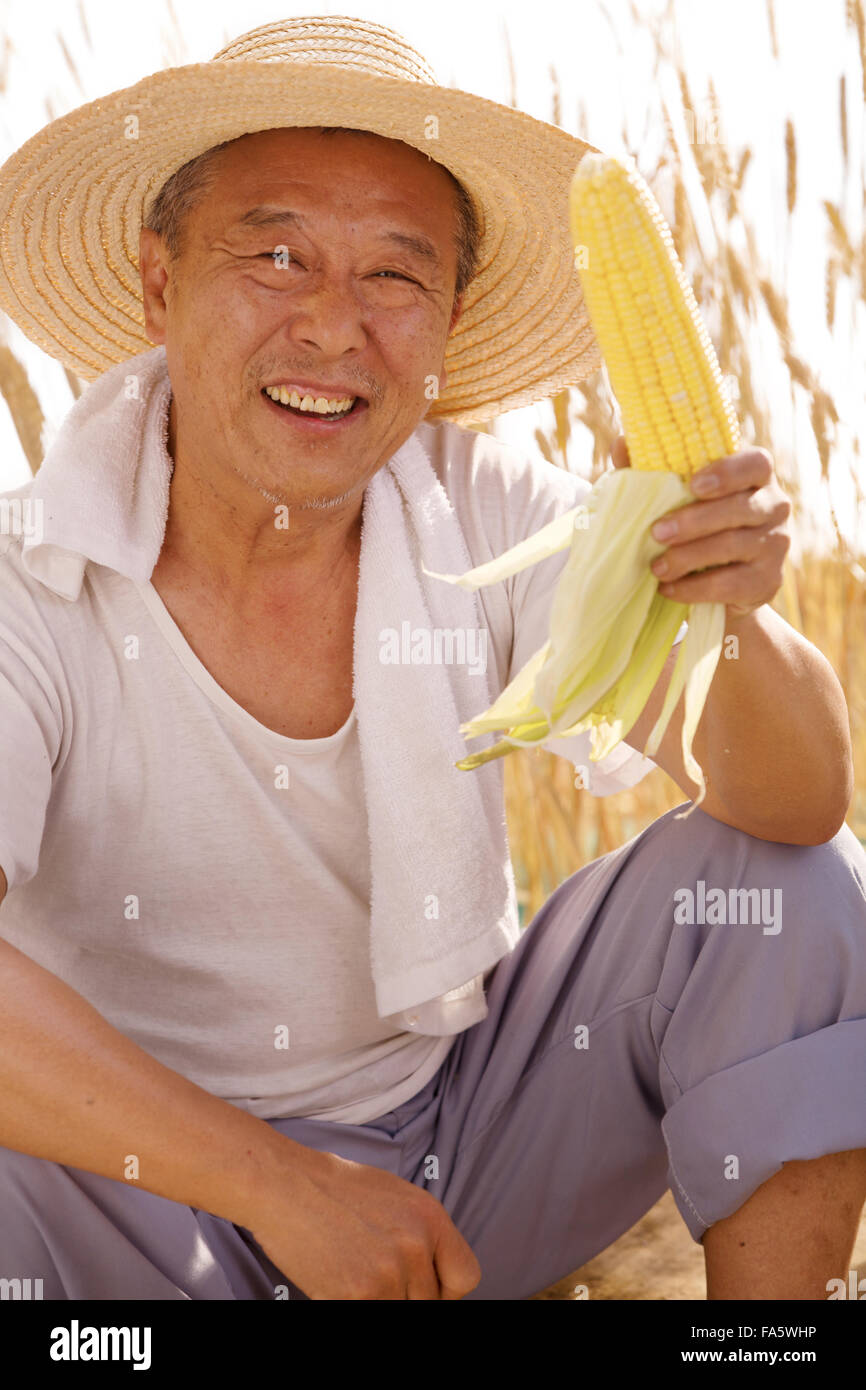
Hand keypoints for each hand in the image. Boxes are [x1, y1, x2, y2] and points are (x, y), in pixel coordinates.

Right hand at [248, 1145, 481, 1299]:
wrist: (286, 1186)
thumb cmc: (333, 1187)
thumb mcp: (396, 1197)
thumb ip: (421, 1233)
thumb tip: (432, 1271)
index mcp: (430, 1217)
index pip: (465, 1276)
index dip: (447, 1291)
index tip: (430, 1291)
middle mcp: (416, 1246)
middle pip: (429, 1301)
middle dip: (405, 1295)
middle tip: (378, 1278)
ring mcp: (388, 1273)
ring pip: (398, 1309)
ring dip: (379, 1299)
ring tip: (355, 1273)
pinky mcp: (358, 1295)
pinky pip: (367, 1313)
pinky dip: (352, 1301)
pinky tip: (337, 1280)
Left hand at [611, 436, 791, 619]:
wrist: (720, 584)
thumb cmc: (692, 524)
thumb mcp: (672, 494)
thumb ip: (650, 468)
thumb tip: (621, 443)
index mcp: (756, 476)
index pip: (756, 463)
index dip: (728, 472)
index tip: (693, 484)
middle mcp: (775, 506)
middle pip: (741, 508)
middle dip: (695, 521)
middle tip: (656, 532)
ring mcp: (776, 545)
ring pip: (733, 546)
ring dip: (688, 557)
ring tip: (656, 567)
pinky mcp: (767, 581)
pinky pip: (730, 584)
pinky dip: (694, 588)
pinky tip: (668, 589)